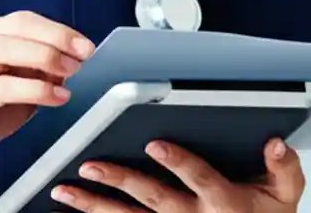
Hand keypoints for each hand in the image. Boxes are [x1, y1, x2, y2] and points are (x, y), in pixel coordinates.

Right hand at [0, 11, 94, 185]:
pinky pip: (1, 88)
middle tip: (82, 57)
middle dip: (55, 38)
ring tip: (70, 74)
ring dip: (43, 57)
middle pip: (15, 27)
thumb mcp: (20, 86)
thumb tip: (70, 59)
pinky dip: (34, 89)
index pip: (24, 20)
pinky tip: (57, 97)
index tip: (85, 45)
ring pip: (2, 49)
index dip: (58, 29)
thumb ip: (40, 70)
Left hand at [51, 138, 304, 211]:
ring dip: (94, 205)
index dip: (178, 162)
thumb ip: (283, 168)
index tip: (154, 144)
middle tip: (89, 164)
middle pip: (153, 198)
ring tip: (63, 191)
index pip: (199, 178)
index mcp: (224, 200)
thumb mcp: (285, 195)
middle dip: (121, 180)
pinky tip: (69, 211)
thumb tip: (276, 142)